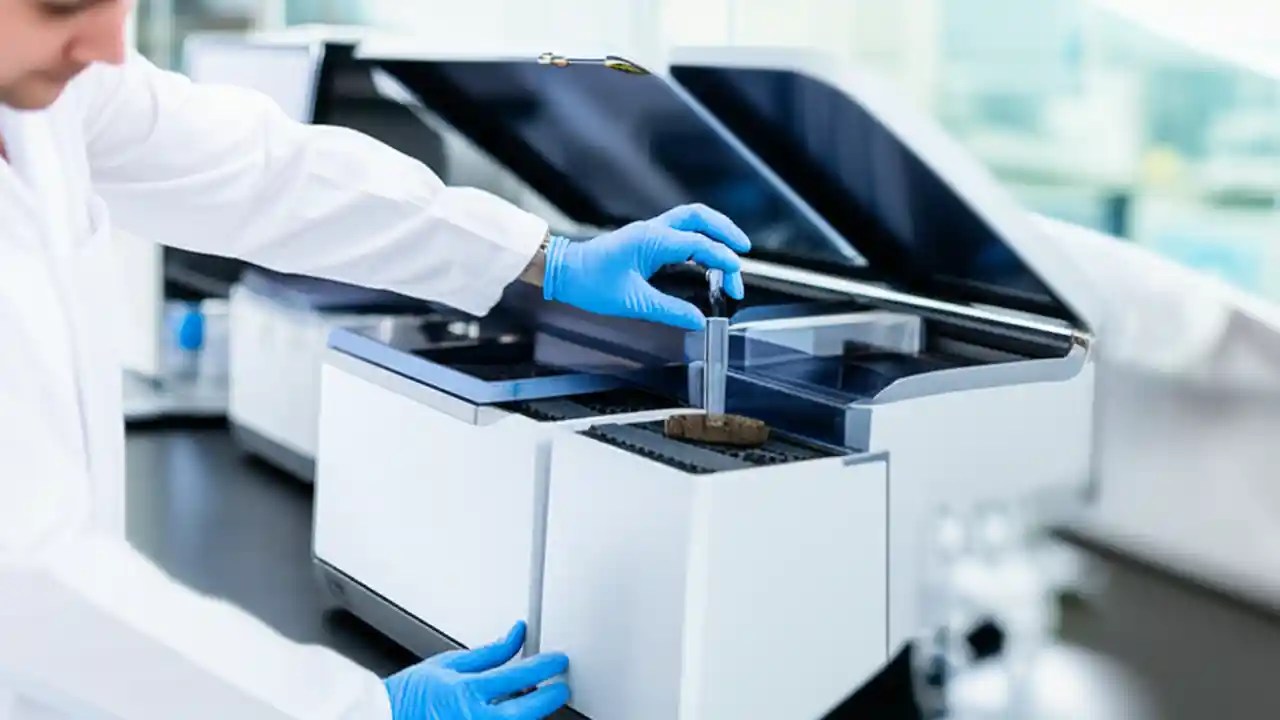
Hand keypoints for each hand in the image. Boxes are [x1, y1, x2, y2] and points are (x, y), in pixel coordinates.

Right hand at [383, 621, 568, 719]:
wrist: (388, 719)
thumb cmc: (412, 695)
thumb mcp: (450, 663)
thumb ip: (490, 652)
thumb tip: (517, 635)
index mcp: (466, 692)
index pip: (520, 675)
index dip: (545, 666)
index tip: (557, 661)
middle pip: (528, 712)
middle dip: (550, 698)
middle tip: (559, 687)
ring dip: (531, 714)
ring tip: (532, 700)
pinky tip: (512, 713)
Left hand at [542, 204, 750, 329]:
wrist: (563, 271)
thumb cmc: (589, 282)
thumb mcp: (632, 302)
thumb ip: (669, 310)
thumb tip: (697, 320)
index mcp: (652, 240)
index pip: (698, 244)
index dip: (722, 259)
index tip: (736, 277)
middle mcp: (653, 230)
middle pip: (700, 217)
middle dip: (725, 230)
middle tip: (743, 250)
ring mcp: (650, 232)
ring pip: (691, 220)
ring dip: (714, 231)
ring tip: (731, 253)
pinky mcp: (646, 239)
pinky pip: (681, 232)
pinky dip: (700, 240)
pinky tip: (706, 258)